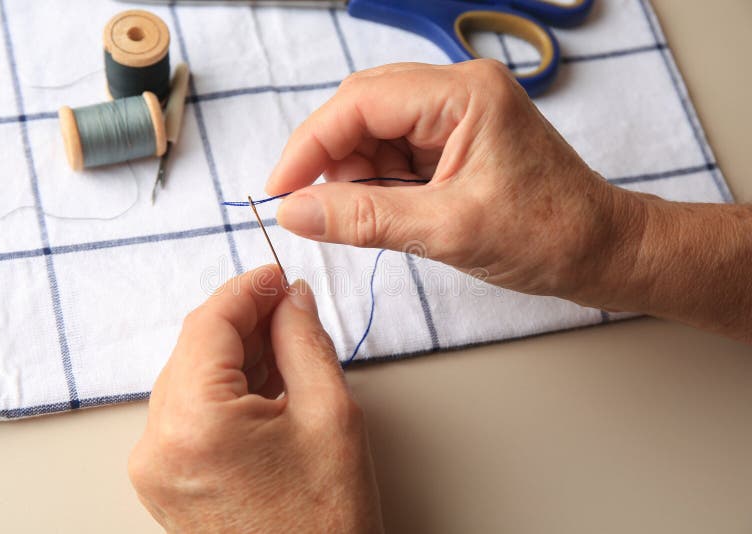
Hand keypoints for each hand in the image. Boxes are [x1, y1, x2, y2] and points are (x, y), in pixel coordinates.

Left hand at [128, 266, 382, 532]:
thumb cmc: (326, 521)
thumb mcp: (330, 414)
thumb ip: (304, 340)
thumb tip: (290, 300)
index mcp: (195, 424)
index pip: (209, 325)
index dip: (246, 290)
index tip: (275, 275)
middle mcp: (159, 446)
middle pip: (195, 348)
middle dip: (242, 320)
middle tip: (288, 306)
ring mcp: (155, 467)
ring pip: (190, 376)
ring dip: (234, 353)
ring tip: (284, 346)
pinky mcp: (164, 480)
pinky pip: (187, 411)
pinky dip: (223, 387)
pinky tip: (262, 381)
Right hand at [266, 60, 643, 303]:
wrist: (603, 252)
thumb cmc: (548, 235)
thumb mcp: (449, 230)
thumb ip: (364, 219)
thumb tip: (294, 213)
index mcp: (464, 94)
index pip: (361, 101)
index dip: (310, 144)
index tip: (278, 188)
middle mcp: (458, 93)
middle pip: (364, 111)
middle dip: (331, 160)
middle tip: (312, 209)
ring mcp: (458, 117)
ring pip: (376, 134)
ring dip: (354, 177)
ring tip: (358, 220)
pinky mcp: (456, 143)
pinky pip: (397, 155)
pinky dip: (377, 186)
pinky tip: (379, 214)